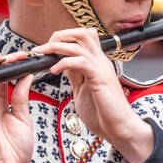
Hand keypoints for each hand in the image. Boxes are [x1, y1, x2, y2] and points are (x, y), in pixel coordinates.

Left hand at [30, 28, 152, 162]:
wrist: (119, 129)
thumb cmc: (104, 114)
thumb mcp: (83, 90)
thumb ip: (75, 76)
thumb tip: (62, 65)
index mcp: (97, 64)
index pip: (82, 38)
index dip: (63, 39)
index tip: (46, 50)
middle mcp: (101, 62)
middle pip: (82, 33)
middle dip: (60, 35)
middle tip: (43, 48)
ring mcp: (102, 68)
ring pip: (81, 42)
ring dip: (57, 46)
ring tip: (43, 54)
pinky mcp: (100, 78)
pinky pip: (81, 61)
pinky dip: (64, 62)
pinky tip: (55, 70)